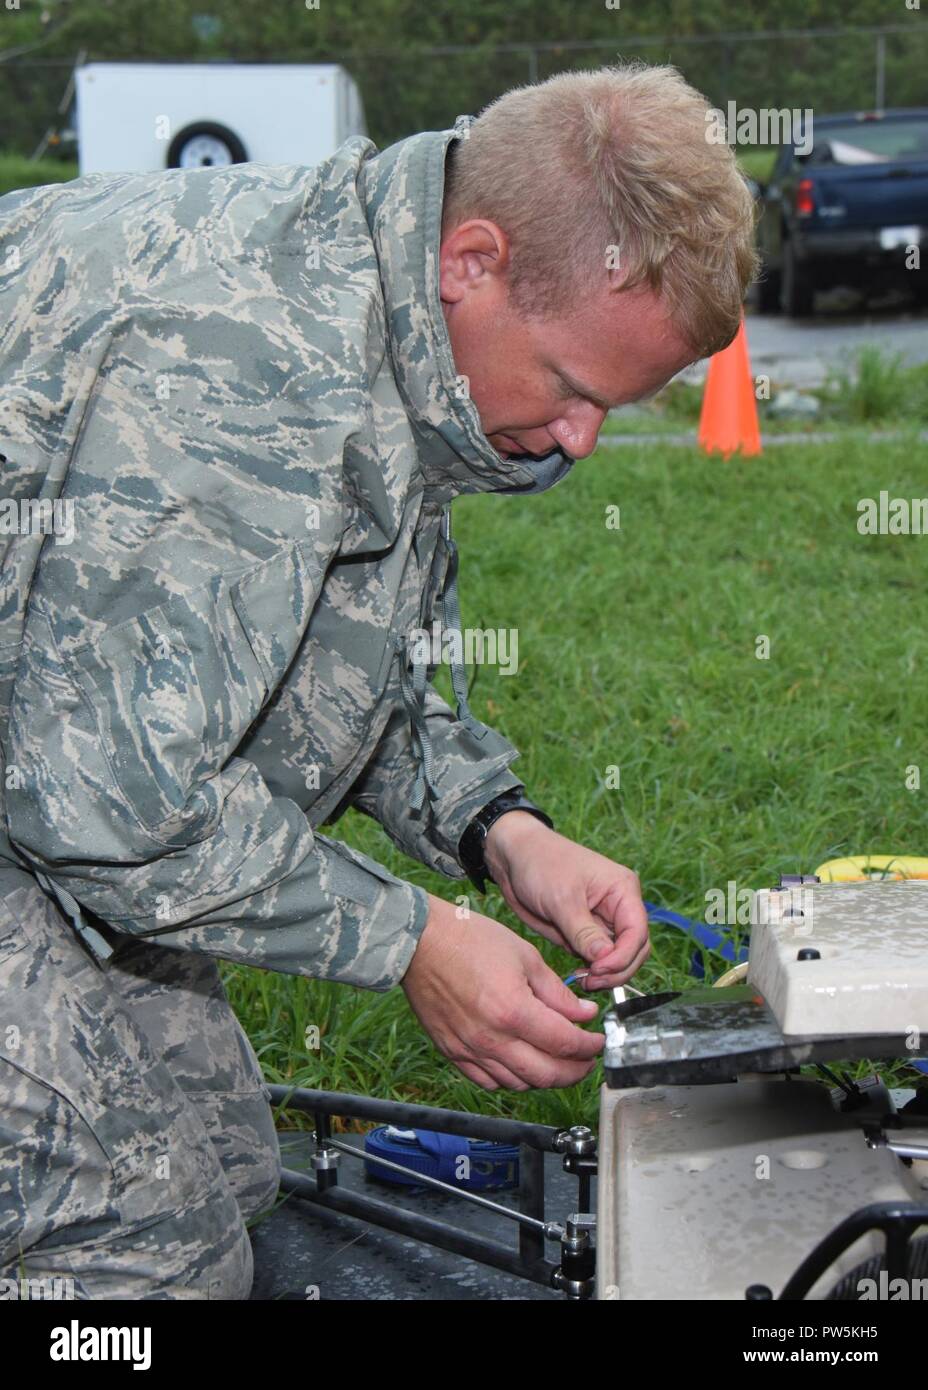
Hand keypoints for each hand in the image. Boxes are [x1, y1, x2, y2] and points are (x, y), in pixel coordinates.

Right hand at [401, 893, 602, 1090]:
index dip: (589, 1047)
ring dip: (545, 1077)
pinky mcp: (453, 1052)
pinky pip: (489, 1082)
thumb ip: (557, 993)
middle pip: (546, 1075)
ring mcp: (469, 1050)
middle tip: (586, 1059)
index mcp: (513, 1010)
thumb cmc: (469, 939)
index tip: (598, 1041)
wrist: (420, 942)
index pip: (565, 1045)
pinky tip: (522, 1063)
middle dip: (575, 1071)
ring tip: (557, 1061)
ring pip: (519, 1084)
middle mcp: (491, 1038)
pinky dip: (512, 1079)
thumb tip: (583, 1015)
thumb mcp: (525, 957)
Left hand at [484, 813, 649, 990]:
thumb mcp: (562, 899)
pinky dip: (592, 971)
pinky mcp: (585, 933)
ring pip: (619, 958)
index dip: (623, 956)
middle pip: (635, 949)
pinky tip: (578, 976)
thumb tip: (606, 959)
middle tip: (591, 982)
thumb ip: (584, 932)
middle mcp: (618, 907)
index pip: (637, 932)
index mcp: (622, 890)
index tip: (599, 970)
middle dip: (618, 970)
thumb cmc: (541, 864)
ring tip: (583, 981)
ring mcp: (602, 922)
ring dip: (606, 975)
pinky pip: (598, 959)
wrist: (514, 857)